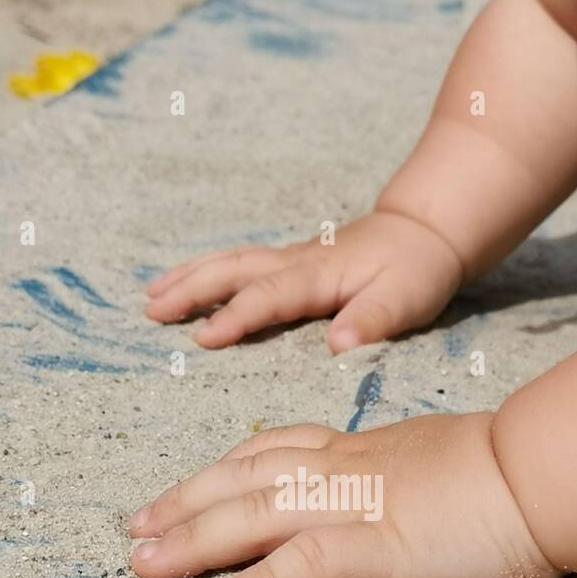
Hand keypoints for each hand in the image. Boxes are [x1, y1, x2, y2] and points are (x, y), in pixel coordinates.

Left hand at [128, 413, 562, 577]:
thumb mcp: (439, 458)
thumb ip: (401, 473)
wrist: (549, 469)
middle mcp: (345, 471)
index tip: (179, 491)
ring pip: (255, 515)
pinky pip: (308, 563)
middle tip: (132, 531)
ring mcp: (359, 507)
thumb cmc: (512, 467)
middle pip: (242, 481)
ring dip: (194, 540)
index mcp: (362, 450)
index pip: (271, 451)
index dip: (217, 472)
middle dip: (182, 505)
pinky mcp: (382, 548)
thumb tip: (393, 493)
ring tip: (144, 565)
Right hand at [144, 211, 463, 353]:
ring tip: (150, 297)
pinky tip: (185, 282)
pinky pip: (238, 263)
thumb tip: (337, 346)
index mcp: (318, 276)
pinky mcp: (291, 263)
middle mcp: (296, 263)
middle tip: (151, 310)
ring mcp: (290, 259)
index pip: (267, 298)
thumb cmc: (416, 271)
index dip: (234, 318)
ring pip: (230, 262)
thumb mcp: (405, 300)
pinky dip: (206, 271)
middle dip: (190, 289)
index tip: (201, 338)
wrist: (425, 231)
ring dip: (189, 277)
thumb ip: (371, 322)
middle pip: (233, 271)